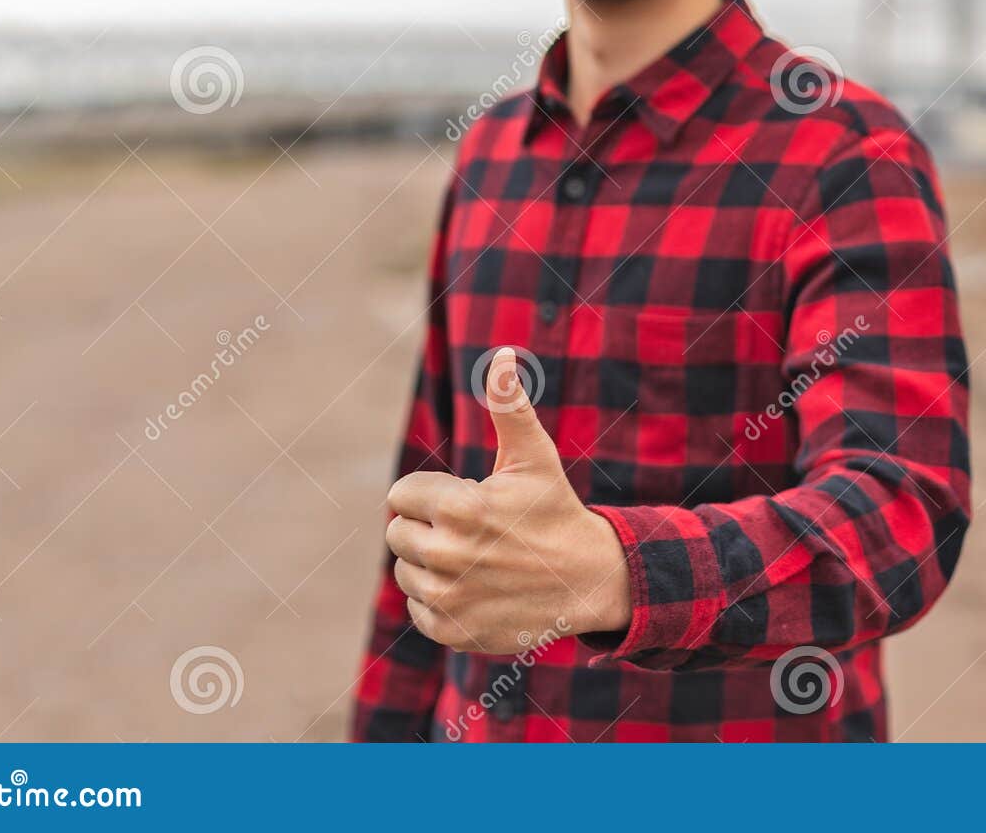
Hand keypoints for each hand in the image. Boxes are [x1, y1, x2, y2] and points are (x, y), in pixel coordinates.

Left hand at [385, 347, 631, 653]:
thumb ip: (509, 405)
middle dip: (429, 528)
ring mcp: (447, 599)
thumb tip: (502, 353)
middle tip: (475, 532)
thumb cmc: (553, 511)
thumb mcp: (534, 456)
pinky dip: (440, 600)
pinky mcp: (450, 632)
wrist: (588, 582)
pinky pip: (418, 608)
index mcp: (458, 508)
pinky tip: (477, 589)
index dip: (434, 495)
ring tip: (478, 560)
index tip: (470, 502)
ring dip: (433, 564)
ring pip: (406, 571)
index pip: (400, 496)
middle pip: (397, 534)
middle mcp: (446, 556)